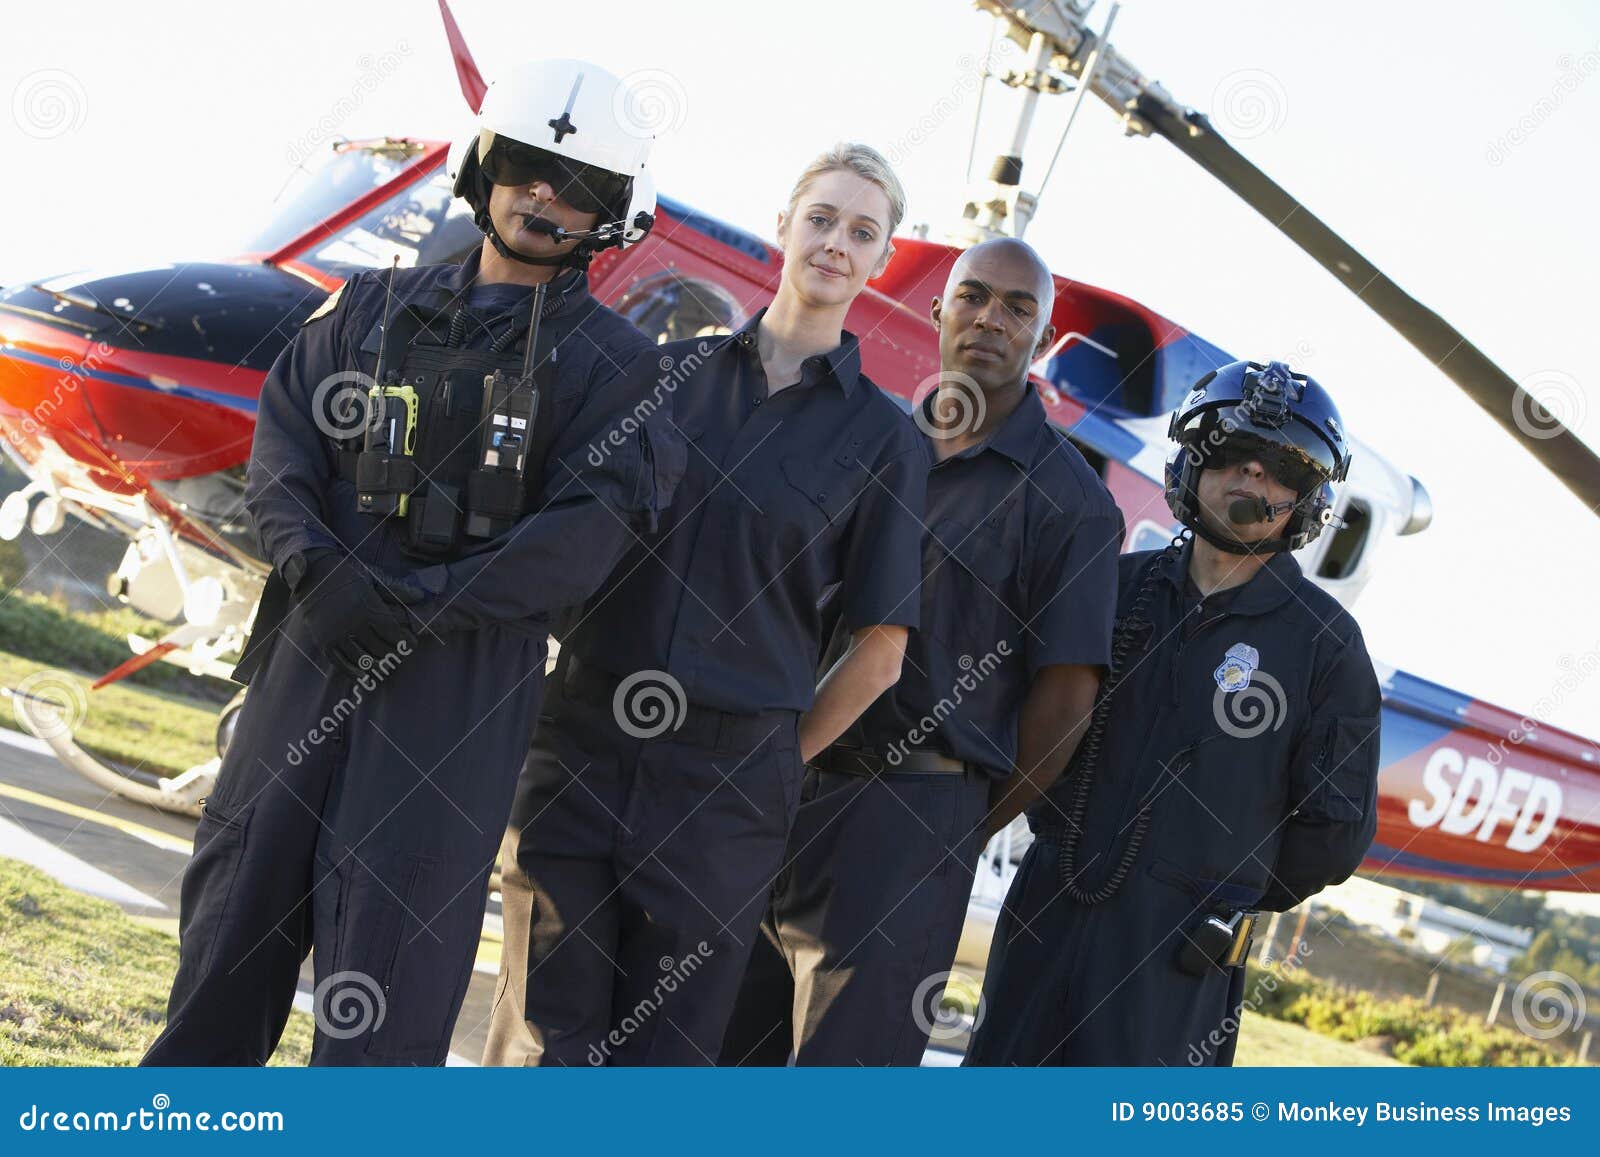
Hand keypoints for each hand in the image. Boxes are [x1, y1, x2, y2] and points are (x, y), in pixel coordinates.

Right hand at [294, 553, 418, 676]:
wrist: (313, 575)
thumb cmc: (347, 575)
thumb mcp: (373, 578)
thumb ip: (397, 589)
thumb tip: (421, 595)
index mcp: (369, 608)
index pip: (393, 634)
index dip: (405, 643)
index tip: (411, 645)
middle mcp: (353, 624)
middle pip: (380, 650)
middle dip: (393, 655)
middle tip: (399, 656)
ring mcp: (337, 635)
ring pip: (362, 659)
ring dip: (377, 666)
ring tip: (385, 666)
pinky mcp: (324, 642)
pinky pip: (340, 663)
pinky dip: (353, 673)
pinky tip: (363, 676)